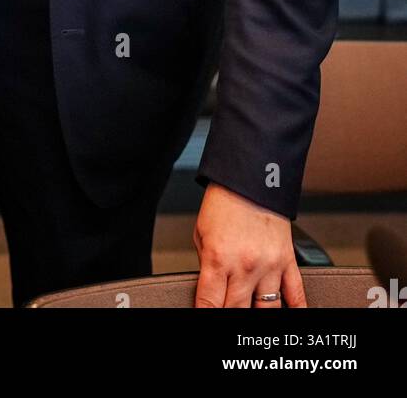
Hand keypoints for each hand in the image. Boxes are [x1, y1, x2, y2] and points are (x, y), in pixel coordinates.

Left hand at [193, 182, 307, 308]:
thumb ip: (206, 265)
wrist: (250, 177)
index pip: (209, 304)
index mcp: (218, 259)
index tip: (205, 320)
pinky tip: (292, 317)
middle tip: (227, 314)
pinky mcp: (288, 261)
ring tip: (252, 314)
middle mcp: (245, 266)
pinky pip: (296, 294)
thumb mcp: (201, 234)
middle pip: (237, 312)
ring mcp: (269, 266)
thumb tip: (210, 290)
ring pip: (267, 310)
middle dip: (229, 317)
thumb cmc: (224, 202)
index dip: (205, 316)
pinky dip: (296, 310)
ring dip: (258, 315)